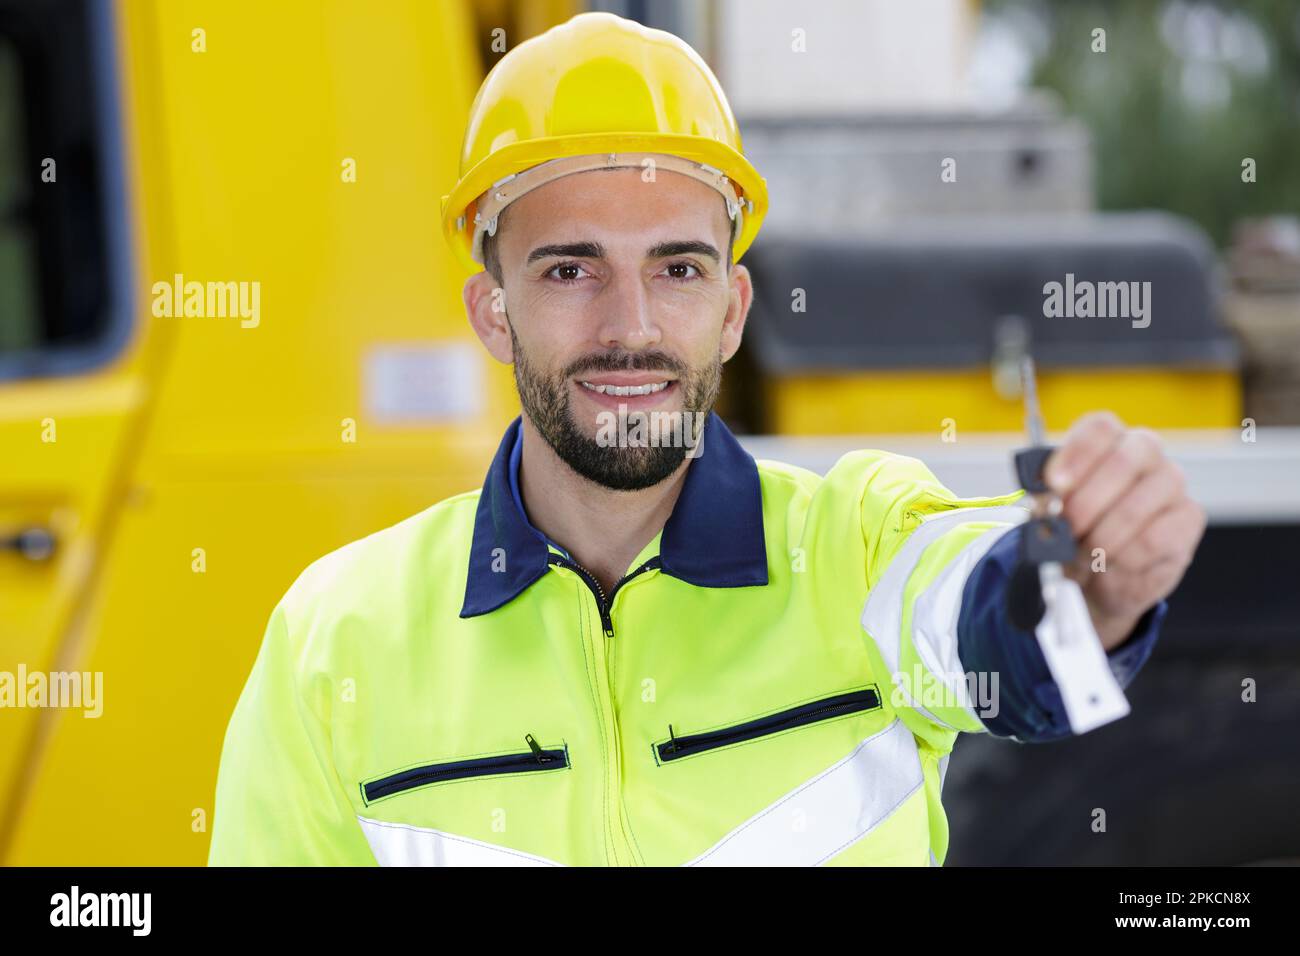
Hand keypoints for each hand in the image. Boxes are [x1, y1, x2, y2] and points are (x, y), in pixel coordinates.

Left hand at [1043, 411, 1205, 650]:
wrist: (1098, 574)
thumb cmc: (1074, 532)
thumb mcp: (1051, 513)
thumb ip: (1048, 500)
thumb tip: (1046, 501)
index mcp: (1107, 440)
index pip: (1100, 428)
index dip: (1077, 454)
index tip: (1055, 484)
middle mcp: (1145, 453)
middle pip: (1124, 461)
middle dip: (1086, 503)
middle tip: (1067, 529)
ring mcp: (1172, 483)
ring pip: (1136, 507)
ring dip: (1101, 539)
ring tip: (1083, 556)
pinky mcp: (1188, 519)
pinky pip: (1153, 540)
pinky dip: (1123, 559)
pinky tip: (1111, 565)